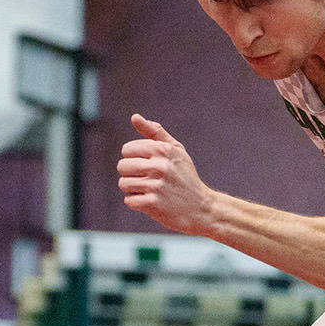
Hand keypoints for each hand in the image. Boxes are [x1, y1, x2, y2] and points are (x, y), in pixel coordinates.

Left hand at [117, 114, 215, 233]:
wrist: (202, 208)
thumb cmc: (186, 177)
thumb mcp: (176, 151)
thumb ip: (155, 132)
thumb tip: (135, 117)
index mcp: (163, 150)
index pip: (127, 150)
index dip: (134, 158)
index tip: (148, 165)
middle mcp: (160, 166)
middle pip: (122, 166)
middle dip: (131, 174)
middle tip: (149, 180)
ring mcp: (156, 185)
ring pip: (123, 184)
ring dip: (133, 189)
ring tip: (150, 191)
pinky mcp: (153, 204)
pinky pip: (129, 201)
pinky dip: (138, 203)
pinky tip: (152, 202)